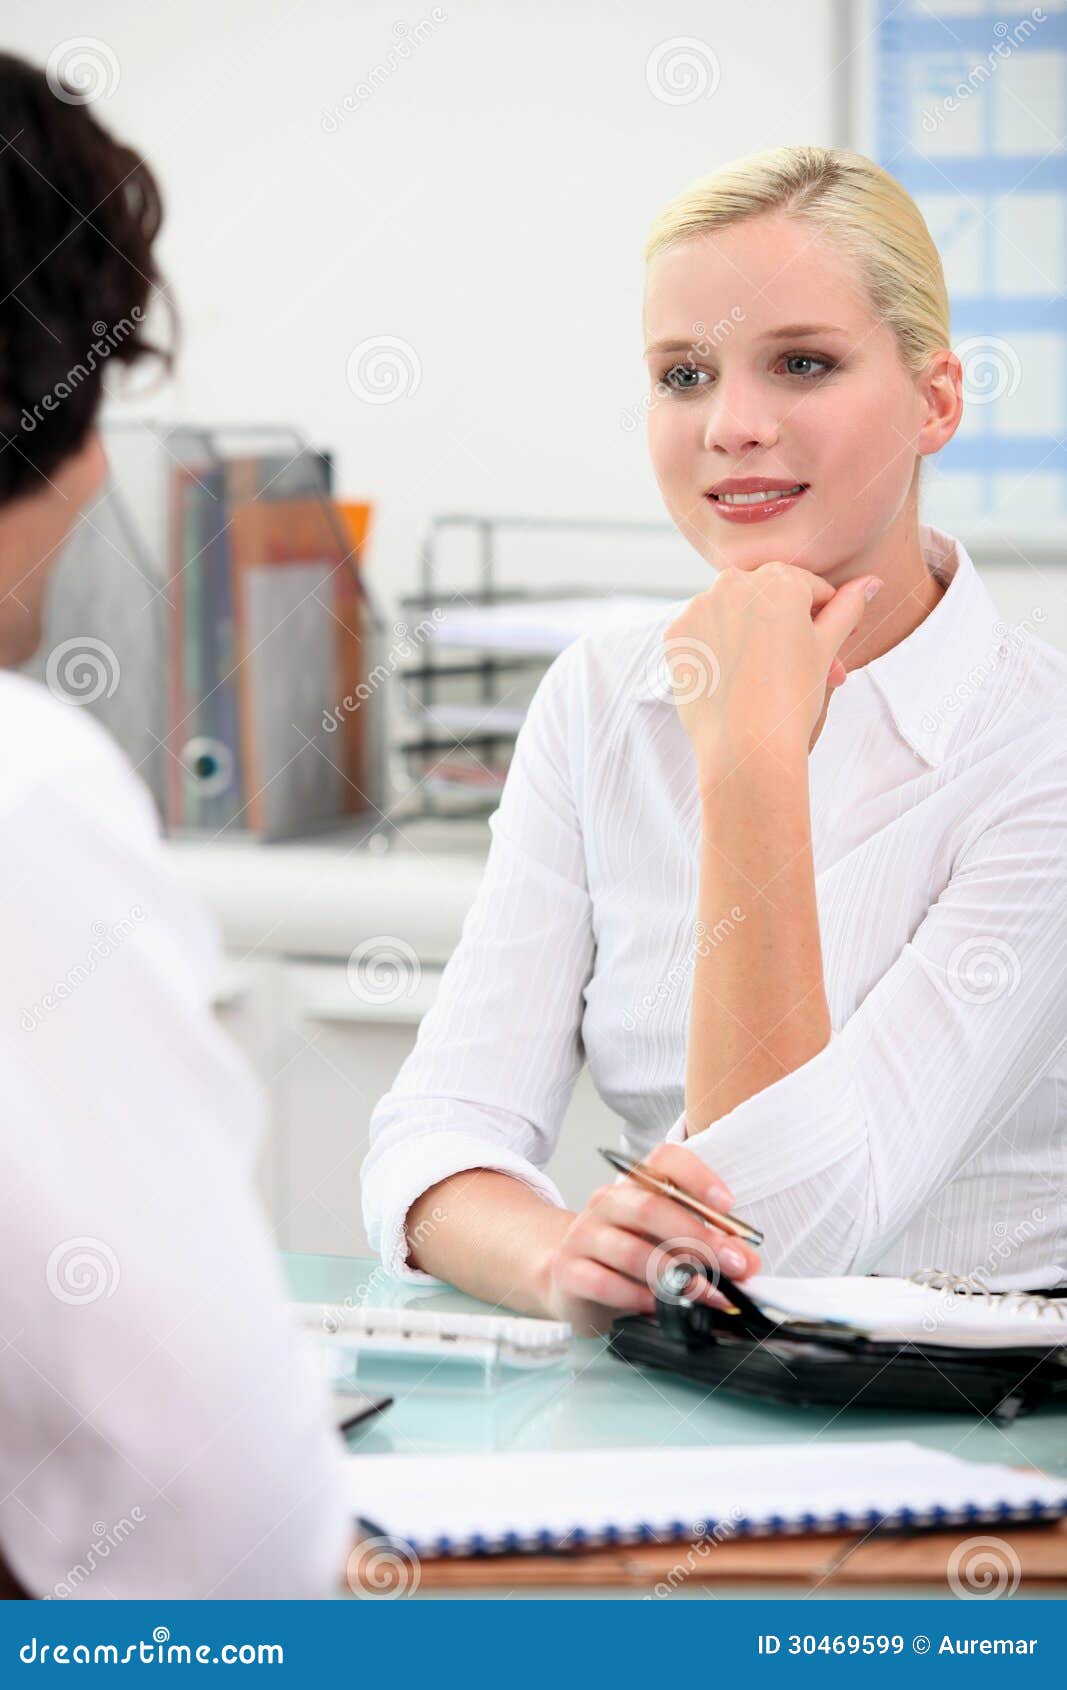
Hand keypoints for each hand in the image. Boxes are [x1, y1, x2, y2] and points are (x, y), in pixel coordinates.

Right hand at [537, 1144, 760, 1336]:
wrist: (571, 1278)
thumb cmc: (630, 1258)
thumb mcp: (672, 1244)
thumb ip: (711, 1247)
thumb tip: (748, 1261)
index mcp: (638, 1186)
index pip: (665, 1161)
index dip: (698, 1178)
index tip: (727, 1205)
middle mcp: (608, 1202)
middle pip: (651, 1207)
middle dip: (699, 1238)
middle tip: (733, 1265)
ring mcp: (585, 1235)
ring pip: (633, 1251)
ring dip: (678, 1276)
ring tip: (708, 1294)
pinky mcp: (569, 1270)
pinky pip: (607, 1283)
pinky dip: (640, 1297)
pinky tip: (660, 1307)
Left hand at [662, 561, 881, 765]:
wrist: (746, 747)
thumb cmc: (792, 698)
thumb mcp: (825, 648)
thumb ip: (848, 608)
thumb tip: (872, 581)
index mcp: (778, 580)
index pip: (807, 587)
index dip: (821, 619)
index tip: (826, 648)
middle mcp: (734, 583)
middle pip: (768, 598)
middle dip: (787, 627)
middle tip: (802, 667)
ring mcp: (699, 607)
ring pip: (733, 612)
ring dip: (751, 635)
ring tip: (767, 675)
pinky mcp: (676, 634)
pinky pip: (702, 631)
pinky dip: (717, 647)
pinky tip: (732, 675)